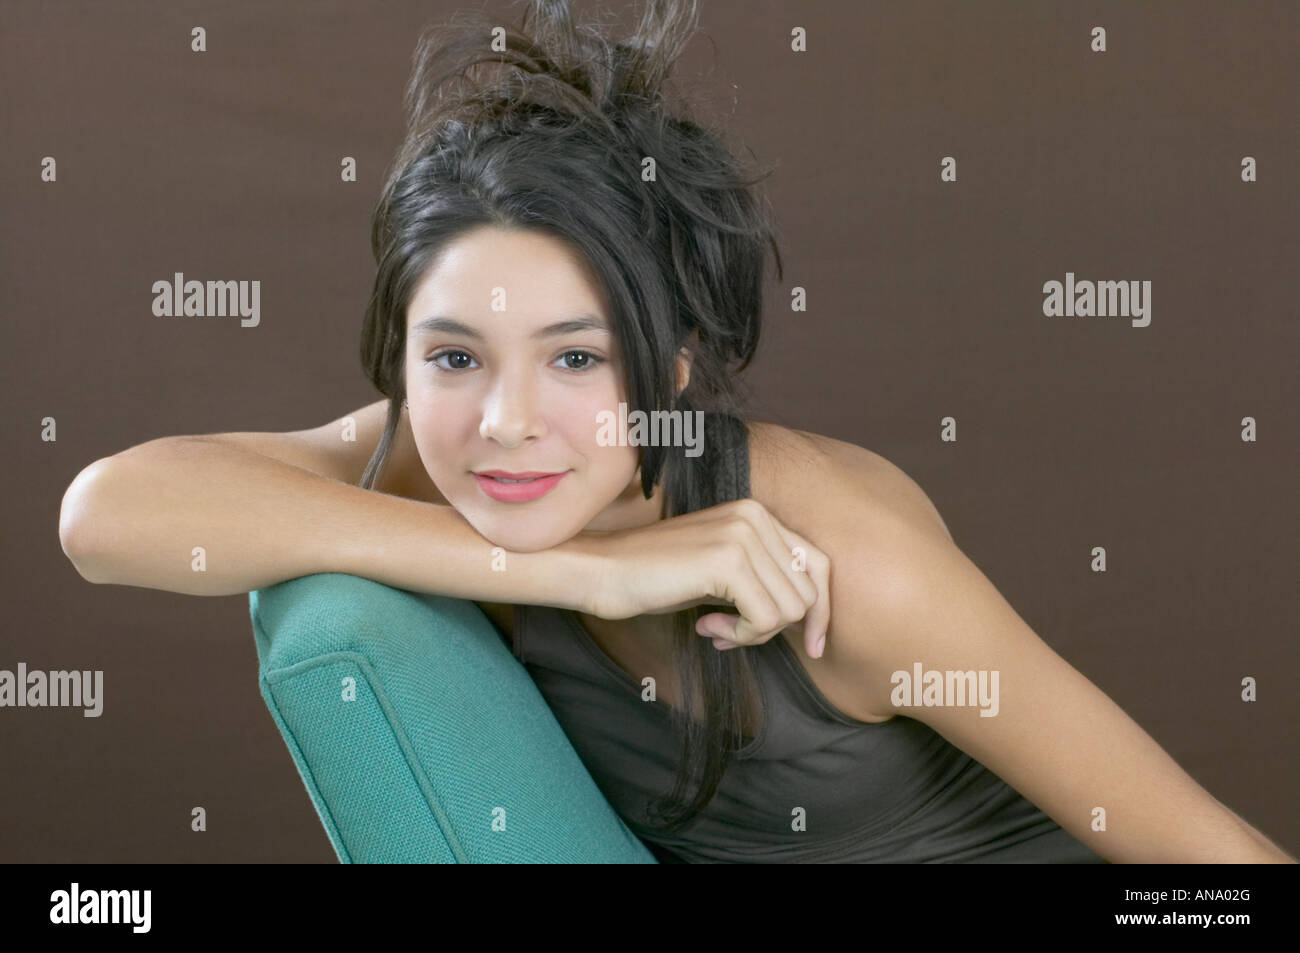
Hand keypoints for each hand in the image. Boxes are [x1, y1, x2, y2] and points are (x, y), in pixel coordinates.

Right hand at [574, 498, 830, 658]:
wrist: (604, 571)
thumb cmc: (657, 578)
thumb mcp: (721, 574)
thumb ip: (763, 580)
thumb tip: (809, 617)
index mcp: (757, 513)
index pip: (819, 565)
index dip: (821, 611)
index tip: (814, 645)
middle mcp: (755, 516)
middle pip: (808, 593)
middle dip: (775, 627)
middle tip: (731, 632)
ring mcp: (743, 535)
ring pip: (790, 610)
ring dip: (753, 634)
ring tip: (715, 628)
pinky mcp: (728, 560)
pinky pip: (764, 619)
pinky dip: (740, 636)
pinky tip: (707, 628)